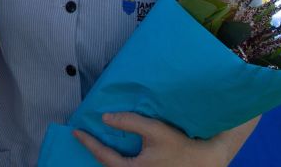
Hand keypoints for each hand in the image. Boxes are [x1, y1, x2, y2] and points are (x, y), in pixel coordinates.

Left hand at [72, 113, 259, 166]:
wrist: (204, 161)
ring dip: (105, 156)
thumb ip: (129, 122)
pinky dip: (117, 160)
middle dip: (94, 151)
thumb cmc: (180, 145)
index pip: (103, 155)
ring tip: (95, 143)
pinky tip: (114, 151)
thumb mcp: (154, 130)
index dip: (88, 143)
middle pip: (107, 165)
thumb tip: (105, 118)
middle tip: (82, 137)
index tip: (76, 132)